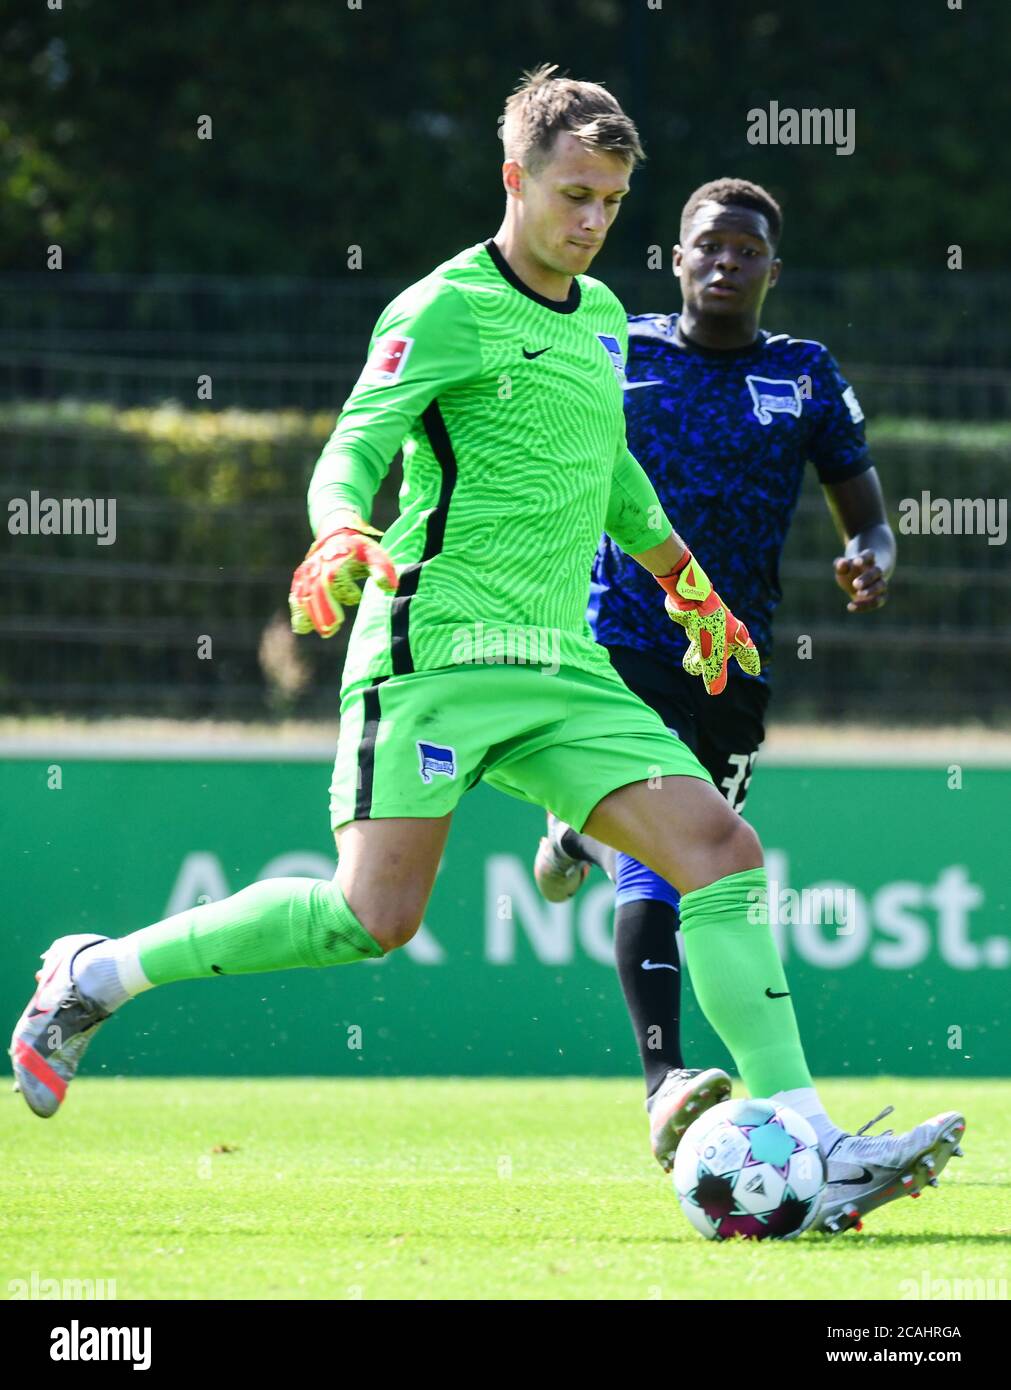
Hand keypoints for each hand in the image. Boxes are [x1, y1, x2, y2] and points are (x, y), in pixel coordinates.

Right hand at [289, 515, 397, 638]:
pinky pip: (296, 596)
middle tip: (331, 629)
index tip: (356, 597)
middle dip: (323, 609)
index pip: (335, 575)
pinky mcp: (301, 580)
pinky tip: (303, 628)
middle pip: (317, 589)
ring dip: (311, 614)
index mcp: (337, 558)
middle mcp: (318, 566)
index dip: (344, 588)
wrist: (336, 535)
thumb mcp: (374, 555)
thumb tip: (390, 587)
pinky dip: (298, 611)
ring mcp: (307, 573)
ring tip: (324, 633)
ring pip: (304, 595)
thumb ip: (382, 570)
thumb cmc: (359, 550)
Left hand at [657, 550, 760, 695]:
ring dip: (697, 655)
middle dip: (716, 664)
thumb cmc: (706, 620)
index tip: (753, 670)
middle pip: (722, 651)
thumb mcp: (711, 650)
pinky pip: (694, 631)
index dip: (750, 662)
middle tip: (716, 675)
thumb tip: (715, 692)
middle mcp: (724, 629)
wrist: (688, 593)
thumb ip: (714, 671)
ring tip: (691, 665)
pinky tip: (685, 625)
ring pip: (705, 644)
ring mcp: (709, 623)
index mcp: (735, 635)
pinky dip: (691, 635)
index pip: (747, 653)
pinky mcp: (694, 618)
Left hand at [834, 548, 887, 612]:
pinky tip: (850, 607)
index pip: (870, 555)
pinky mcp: (880, 596)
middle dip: (867, 578)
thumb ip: (840, 565)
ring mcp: (880, 583)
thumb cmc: (852, 571)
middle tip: (855, 584)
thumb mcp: (843, 567)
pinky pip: (877, 601)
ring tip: (858, 594)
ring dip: (871, 590)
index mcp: (869, 560)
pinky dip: (865, 605)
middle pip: (877, 571)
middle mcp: (877, 571)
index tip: (856, 562)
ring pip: (881, 586)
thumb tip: (841, 562)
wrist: (864, 579)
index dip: (864, 558)